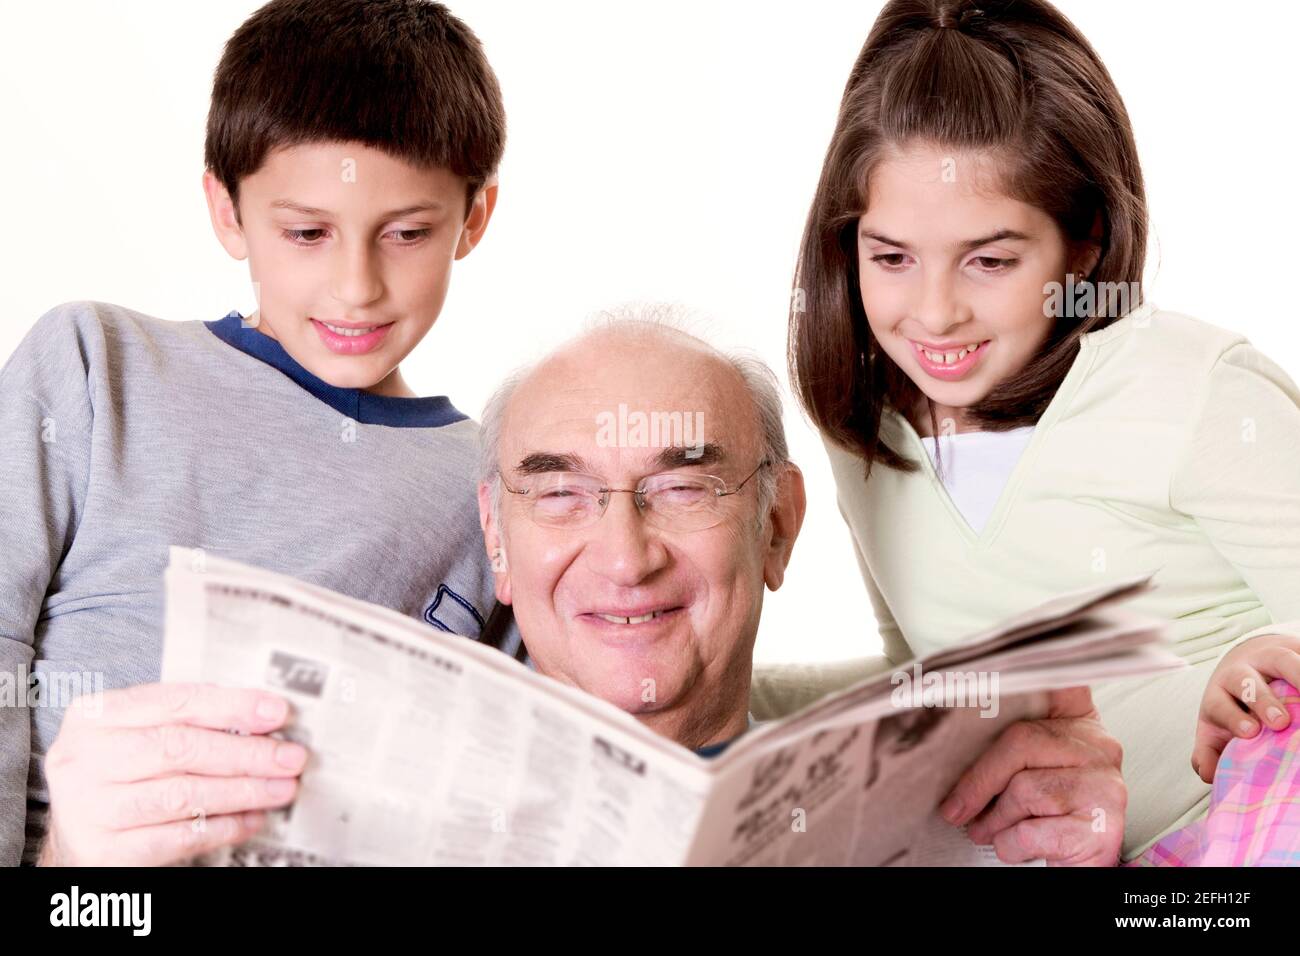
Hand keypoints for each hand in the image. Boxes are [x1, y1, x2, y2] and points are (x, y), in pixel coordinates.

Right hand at [40, 682, 305, 865]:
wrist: (73, 829)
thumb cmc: (117, 769)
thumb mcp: (136, 730)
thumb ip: (188, 718)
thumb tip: (263, 716)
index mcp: (95, 716)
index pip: (174, 702)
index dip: (232, 706)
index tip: (277, 712)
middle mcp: (86, 759)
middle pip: (180, 749)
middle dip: (246, 753)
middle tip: (290, 757)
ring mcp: (91, 807)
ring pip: (183, 794)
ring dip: (243, 791)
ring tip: (281, 788)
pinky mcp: (105, 850)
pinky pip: (178, 837)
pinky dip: (224, 827)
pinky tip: (252, 819)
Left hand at [937, 686, 1125, 866]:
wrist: (1079, 864)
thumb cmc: (1047, 816)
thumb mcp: (1027, 771)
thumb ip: (1004, 748)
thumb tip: (946, 743)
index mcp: (1080, 723)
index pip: (1059, 682)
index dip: (1033, 670)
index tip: (996, 663)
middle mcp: (1101, 748)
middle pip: (1021, 742)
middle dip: (978, 781)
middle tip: (955, 808)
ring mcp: (1106, 787)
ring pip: (1025, 790)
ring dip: (994, 820)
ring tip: (986, 830)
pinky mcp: (1103, 829)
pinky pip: (1032, 831)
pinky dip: (1011, 845)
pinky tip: (1015, 846)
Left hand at [1192, 633, 1299, 784]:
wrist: (1249, 662)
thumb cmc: (1234, 704)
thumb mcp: (1217, 727)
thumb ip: (1209, 751)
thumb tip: (1207, 774)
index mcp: (1219, 693)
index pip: (1219, 704)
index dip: (1232, 718)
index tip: (1249, 733)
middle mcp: (1241, 672)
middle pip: (1246, 681)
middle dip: (1262, 700)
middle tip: (1279, 722)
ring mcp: (1270, 658)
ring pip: (1282, 660)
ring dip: (1297, 676)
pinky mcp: (1293, 651)